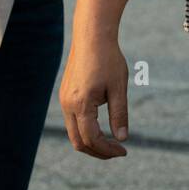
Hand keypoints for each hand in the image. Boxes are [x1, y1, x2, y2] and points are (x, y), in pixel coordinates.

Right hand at [59, 36, 129, 157]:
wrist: (91, 38)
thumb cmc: (108, 61)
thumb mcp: (119, 89)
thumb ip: (120, 115)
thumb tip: (123, 139)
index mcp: (81, 103)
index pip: (91, 138)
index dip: (108, 150)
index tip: (124, 151)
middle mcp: (67, 104)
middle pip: (77, 141)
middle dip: (97, 151)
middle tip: (117, 151)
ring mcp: (64, 99)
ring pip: (73, 132)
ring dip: (91, 141)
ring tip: (111, 141)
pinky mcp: (65, 94)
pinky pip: (72, 120)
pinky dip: (85, 130)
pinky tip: (101, 127)